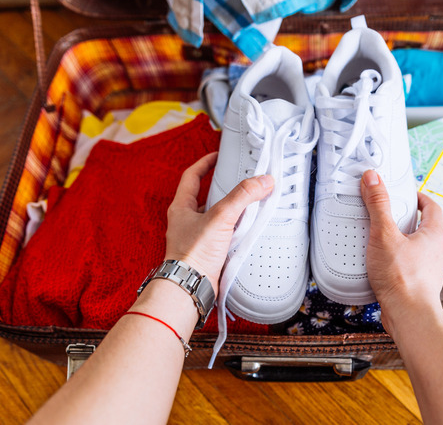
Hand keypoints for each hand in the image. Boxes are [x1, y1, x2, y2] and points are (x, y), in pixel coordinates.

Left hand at [164, 152, 273, 296]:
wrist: (191, 286)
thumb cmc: (192, 254)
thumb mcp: (220, 217)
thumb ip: (242, 197)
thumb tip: (261, 181)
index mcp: (181, 207)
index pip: (191, 177)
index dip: (204, 164)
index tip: (216, 157)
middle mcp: (187, 222)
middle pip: (205, 197)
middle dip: (223, 189)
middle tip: (238, 182)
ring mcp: (197, 238)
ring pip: (217, 218)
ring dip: (232, 212)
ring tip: (248, 205)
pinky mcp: (208, 253)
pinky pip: (224, 236)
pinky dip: (236, 232)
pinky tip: (247, 232)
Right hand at [360, 169, 442, 334]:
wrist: (409, 315)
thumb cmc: (402, 278)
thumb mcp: (384, 234)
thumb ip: (378, 205)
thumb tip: (373, 179)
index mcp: (434, 235)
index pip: (431, 207)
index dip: (420, 198)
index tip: (408, 195)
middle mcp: (437, 251)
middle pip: (425, 227)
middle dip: (408, 220)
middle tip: (390, 216)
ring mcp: (431, 269)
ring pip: (419, 248)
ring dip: (404, 242)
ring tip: (383, 241)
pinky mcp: (420, 284)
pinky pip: (411, 266)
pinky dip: (399, 262)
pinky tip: (382, 265)